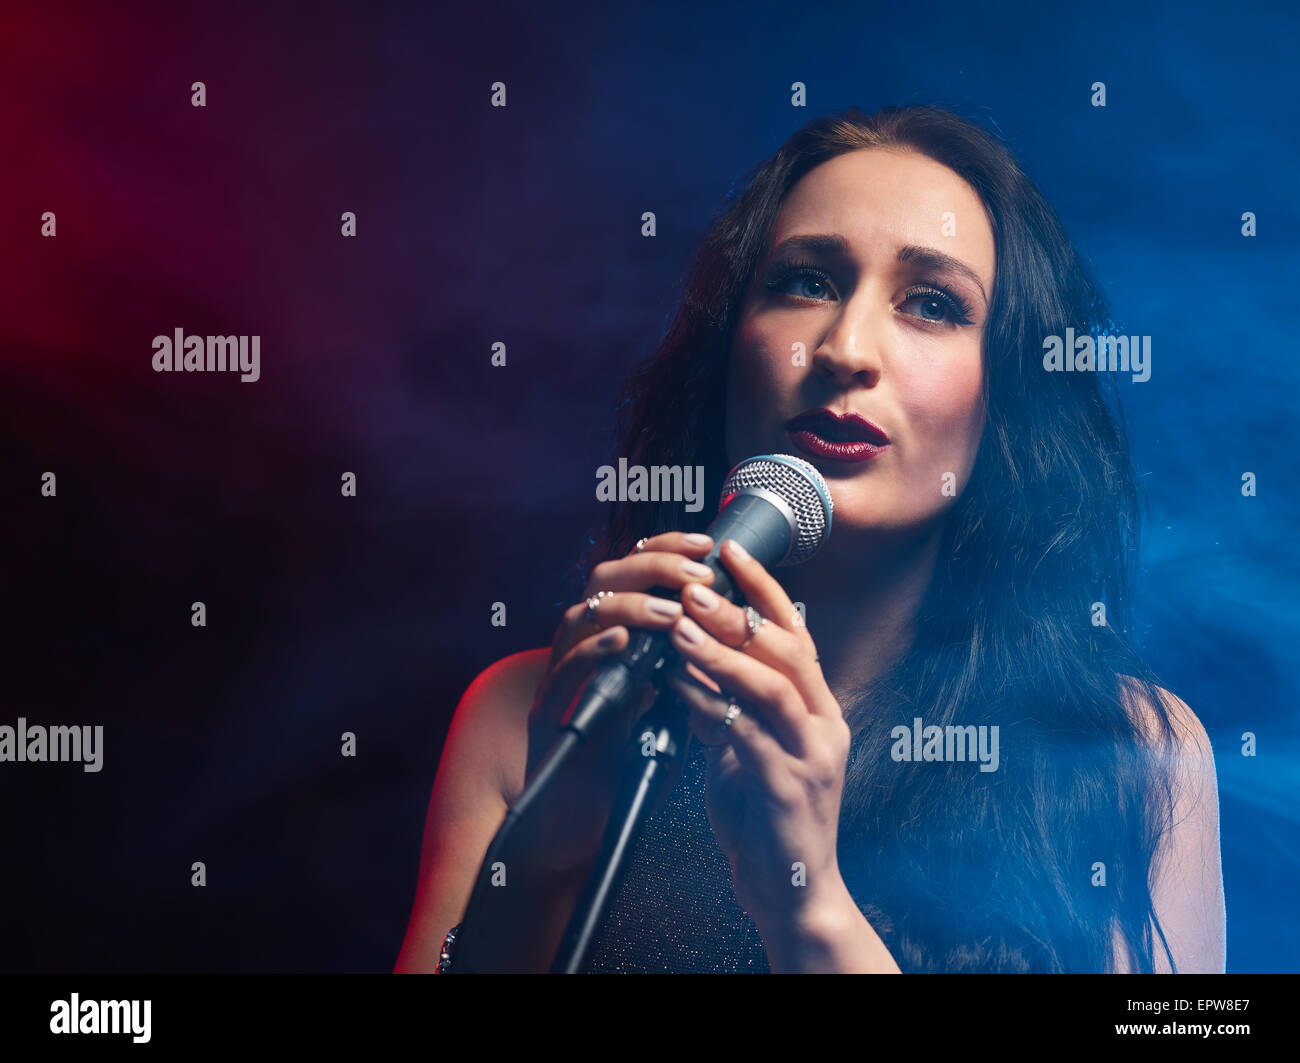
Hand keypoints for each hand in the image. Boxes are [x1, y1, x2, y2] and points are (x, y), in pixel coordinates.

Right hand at [511, 531, 716, 877]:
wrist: (578, 815)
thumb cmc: (621, 755)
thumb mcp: (659, 697)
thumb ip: (679, 663)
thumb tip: (727, 628)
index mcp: (609, 635)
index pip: (633, 570)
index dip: (667, 549)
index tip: (707, 545)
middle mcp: (579, 645)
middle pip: (603, 578)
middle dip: (652, 566)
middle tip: (696, 574)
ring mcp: (559, 676)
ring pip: (580, 616)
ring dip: (629, 608)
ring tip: (671, 611)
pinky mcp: (546, 712)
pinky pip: (564, 670)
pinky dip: (594, 651)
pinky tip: (624, 645)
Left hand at [664, 538, 852, 931]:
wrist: (791, 893)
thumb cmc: (766, 820)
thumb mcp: (744, 753)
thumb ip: (727, 711)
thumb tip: (690, 665)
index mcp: (818, 711)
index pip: (796, 634)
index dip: (765, 589)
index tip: (732, 552)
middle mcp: (824, 725)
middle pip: (788, 650)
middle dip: (739, 614)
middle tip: (694, 588)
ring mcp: (812, 757)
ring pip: (772, 687)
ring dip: (723, 654)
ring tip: (681, 629)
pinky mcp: (790, 788)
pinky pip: (747, 735)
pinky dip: (710, 707)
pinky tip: (679, 690)